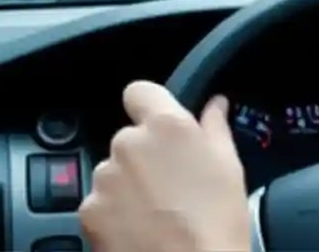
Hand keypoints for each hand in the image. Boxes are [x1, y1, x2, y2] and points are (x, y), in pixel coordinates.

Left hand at [78, 81, 249, 251]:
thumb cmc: (216, 224)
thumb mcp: (229, 168)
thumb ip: (215, 127)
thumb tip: (215, 105)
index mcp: (167, 126)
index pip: (140, 91)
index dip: (149, 106)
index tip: (159, 124)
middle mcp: (130, 144)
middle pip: (130, 137)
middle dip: (145, 155)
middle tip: (170, 182)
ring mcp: (105, 178)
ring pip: (114, 170)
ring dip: (129, 184)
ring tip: (157, 210)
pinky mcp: (89, 210)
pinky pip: (100, 201)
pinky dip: (114, 212)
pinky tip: (140, 227)